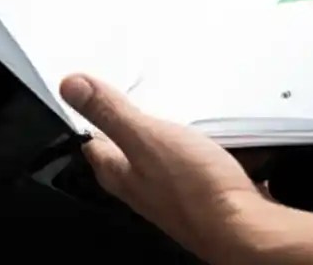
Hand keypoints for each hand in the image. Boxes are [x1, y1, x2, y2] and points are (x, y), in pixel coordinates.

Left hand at [59, 74, 267, 263]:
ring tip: (169, 123)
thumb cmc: (193, 189)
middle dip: (126, 135)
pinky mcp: (207, 194)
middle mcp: (145, 188)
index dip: (91, 124)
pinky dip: (202, 152)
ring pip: (163, 162)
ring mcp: (176, 193)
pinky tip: (213, 144)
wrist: (241, 226)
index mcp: (123, 174)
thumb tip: (71, 85)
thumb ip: (112, 112)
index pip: (96, 148)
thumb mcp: (146, 139)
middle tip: (125, 113)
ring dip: (166, 143)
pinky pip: (197, 168)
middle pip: (127, 159)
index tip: (90, 102)